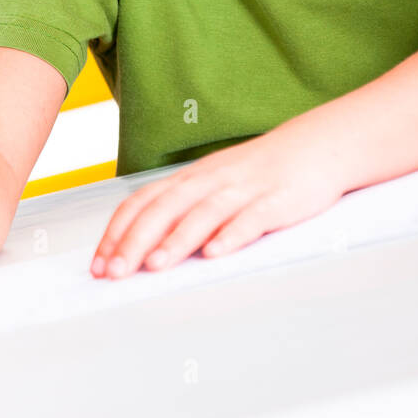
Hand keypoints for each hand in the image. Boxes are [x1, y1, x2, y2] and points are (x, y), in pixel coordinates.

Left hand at [89, 119, 344, 278]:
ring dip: (176, 240)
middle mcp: (211, 180)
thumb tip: (145, 247)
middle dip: (135, 241)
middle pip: (165, 208)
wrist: (318, 145)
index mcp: (192, 178)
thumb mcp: (216, 184)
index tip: (99, 263)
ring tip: (155, 265)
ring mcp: (244, 189)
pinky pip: (251, 218)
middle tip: (115, 272)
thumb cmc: (262, 172)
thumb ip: (184, 210)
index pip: (143, 202)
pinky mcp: (277, 200)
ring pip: (203, 213)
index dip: (118, 232)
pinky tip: (216, 253)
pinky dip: (231, 235)